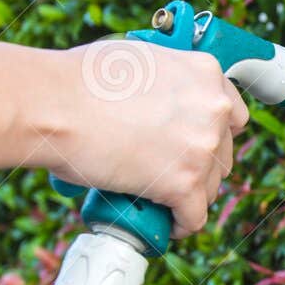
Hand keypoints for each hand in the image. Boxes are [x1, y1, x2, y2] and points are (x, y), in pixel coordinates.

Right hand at [33, 39, 249, 237]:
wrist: (52, 105)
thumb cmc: (79, 80)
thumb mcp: (139, 60)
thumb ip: (166, 81)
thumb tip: (160, 102)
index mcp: (206, 74)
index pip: (233, 115)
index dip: (214, 134)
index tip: (196, 146)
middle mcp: (214, 109)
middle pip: (223, 153)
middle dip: (201, 165)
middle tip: (172, 172)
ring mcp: (202, 148)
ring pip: (211, 187)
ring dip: (190, 195)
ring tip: (163, 198)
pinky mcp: (185, 184)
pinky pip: (194, 217)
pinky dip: (181, 224)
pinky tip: (169, 224)